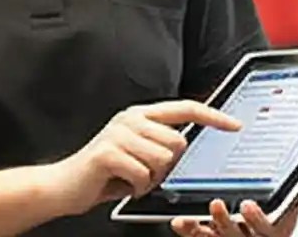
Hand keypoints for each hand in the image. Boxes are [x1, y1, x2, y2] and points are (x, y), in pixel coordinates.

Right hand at [45, 100, 241, 217]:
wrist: (62, 186)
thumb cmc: (103, 173)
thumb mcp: (136, 152)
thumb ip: (159, 143)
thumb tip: (188, 145)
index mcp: (140, 115)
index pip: (185, 108)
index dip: (213, 116)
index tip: (235, 124)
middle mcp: (131, 119)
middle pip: (178, 142)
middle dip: (167, 167)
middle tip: (144, 173)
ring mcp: (119, 133)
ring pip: (164, 160)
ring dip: (152, 179)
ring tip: (130, 179)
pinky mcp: (109, 153)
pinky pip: (145, 175)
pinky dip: (138, 188)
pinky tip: (121, 185)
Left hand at [170, 172, 297, 236]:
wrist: (255, 231)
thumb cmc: (272, 218)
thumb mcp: (292, 206)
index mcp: (273, 231)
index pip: (267, 230)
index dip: (257, 220)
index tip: (248, 205)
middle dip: (225, 222)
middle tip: (217, 203)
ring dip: (205, 226)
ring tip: (195, 213)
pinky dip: (189, 231)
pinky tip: (180, 221)